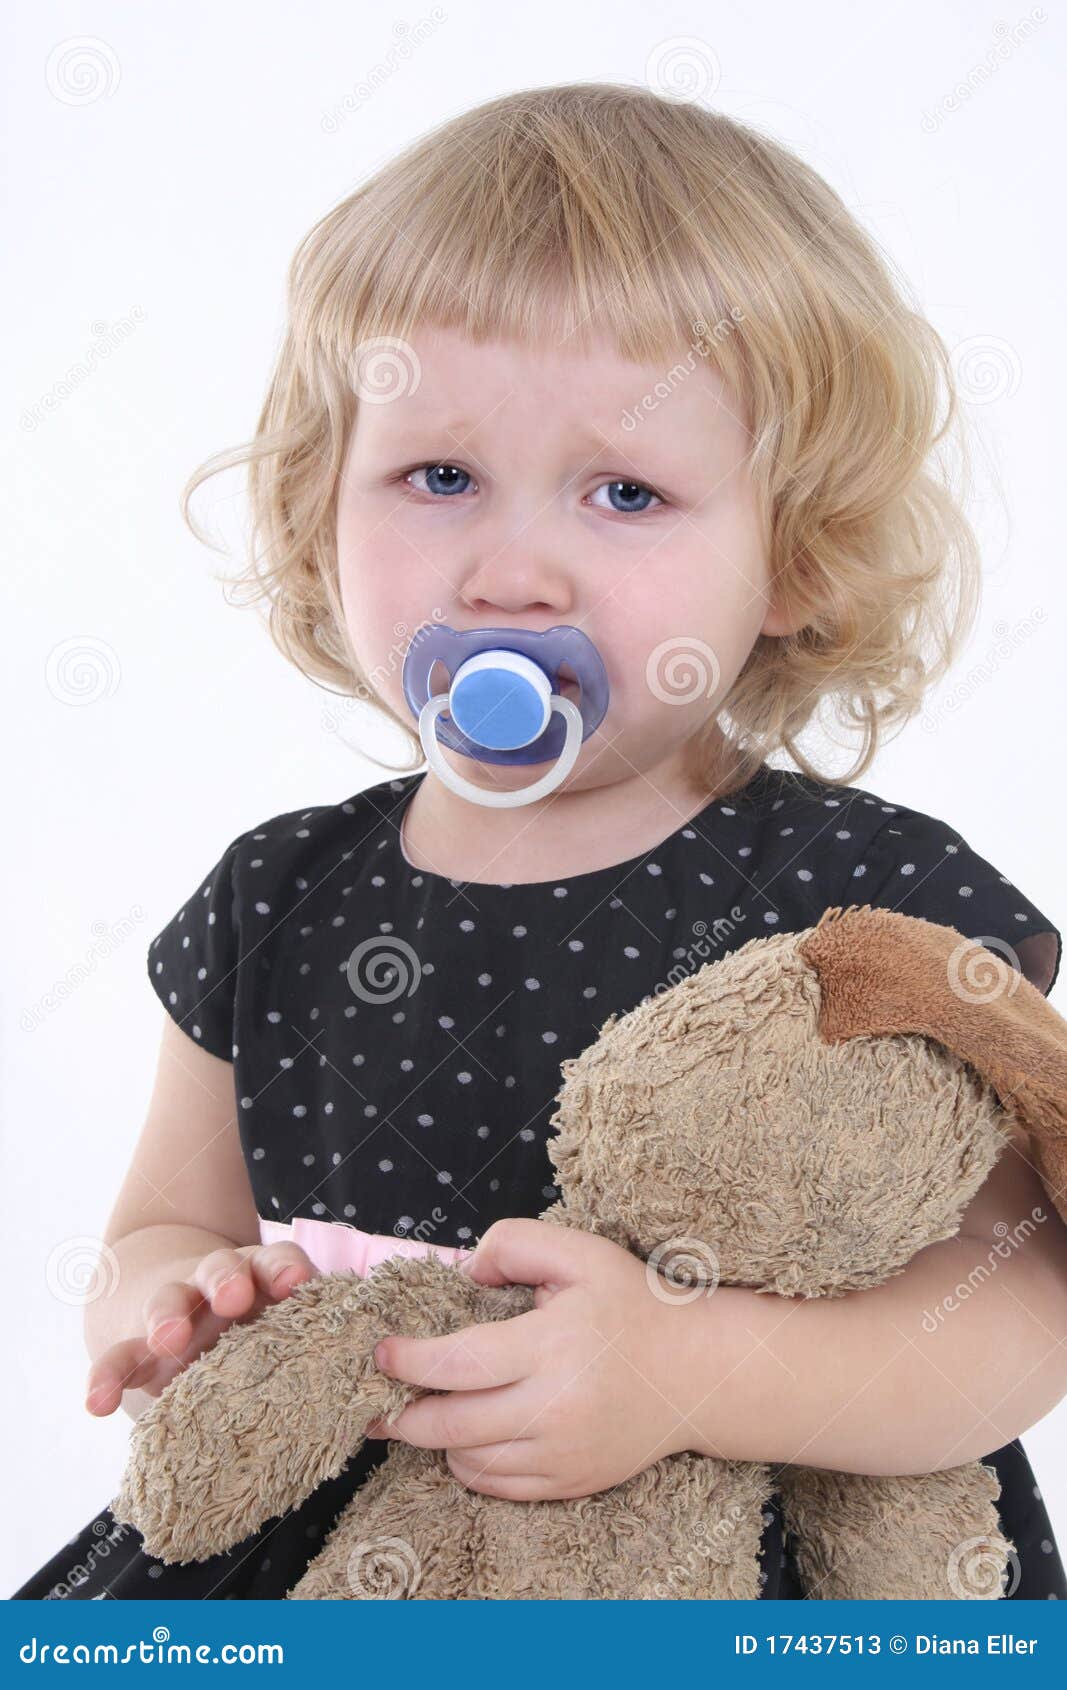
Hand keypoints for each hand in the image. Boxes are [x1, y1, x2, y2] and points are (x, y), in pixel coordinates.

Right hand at [85, 1242, 317, 1415]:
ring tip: (167, 1339)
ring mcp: (178, 1314)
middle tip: (234, 1299)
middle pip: (225, 1272)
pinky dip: (106, 1377)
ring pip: (171, 1302)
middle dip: (230, 1280)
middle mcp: (222, 1290)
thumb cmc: (265, 1333)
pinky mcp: (140, 1348)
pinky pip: (119, 1358)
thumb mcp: (295, 1332)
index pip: (281, 1264)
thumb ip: (330, 1356)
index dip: (289, 1271)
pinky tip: (96, 1403)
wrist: (188, 1310)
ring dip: (169, 1316)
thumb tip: (389, 1398)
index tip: (298, 1285)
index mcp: (268, 1283)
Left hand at [366, 1217, 707, 1499]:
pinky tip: (468, 1438)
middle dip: (402, 1415)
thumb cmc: (631, 1304)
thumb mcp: (579, 1252)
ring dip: (436, 1440)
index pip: (458, 1362)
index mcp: (553, 1345)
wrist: (696, 1372)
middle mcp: (555, 1407)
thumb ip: (514, 1244)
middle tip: (378, 1402)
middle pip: (451, 1425)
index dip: (408, 1361)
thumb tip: (464, 1272)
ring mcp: (563, 1452)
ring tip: (426, 1413)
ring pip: (468, 1462)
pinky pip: (498, 1485)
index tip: (381, 1353)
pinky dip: (470, 1464)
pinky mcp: (571, 1482)